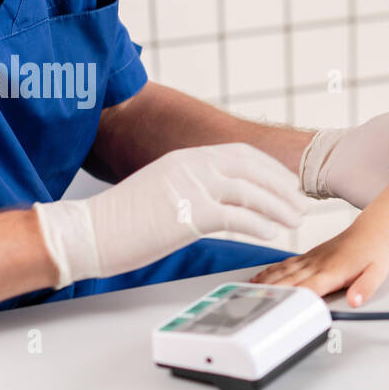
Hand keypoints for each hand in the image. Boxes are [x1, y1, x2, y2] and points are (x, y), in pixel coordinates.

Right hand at [34, 143, 309, 288]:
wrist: (86, 232)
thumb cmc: (121, 220)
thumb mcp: (160, 190)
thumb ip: (189, 187)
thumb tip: (216, 201)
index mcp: (186, 158)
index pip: (240, 154)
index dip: (270, 169)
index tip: (288, 184)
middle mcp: (191, 166)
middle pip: (252, 169)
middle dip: (282, 186)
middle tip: (302, 203)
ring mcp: (189, 188)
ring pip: (250, 192)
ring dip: (278, 207)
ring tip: (295, 221)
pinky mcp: (186, 214)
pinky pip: (235, 217)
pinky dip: (259, 224)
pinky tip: (272, 234)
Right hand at [250, 215, 388, 306]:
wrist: (371, 230)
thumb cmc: (373, 254)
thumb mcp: (377, 274)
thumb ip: (365, 289)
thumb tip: (355, 301)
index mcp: (332, 272)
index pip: (309, 289)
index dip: (294, 300)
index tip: (280, 311)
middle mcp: (317, 265)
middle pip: (289, 282)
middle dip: (271, 294)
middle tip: (252, 306)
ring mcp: (310, 260)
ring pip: (282, 272)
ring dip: (265, 283)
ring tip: (247, 294)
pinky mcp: (308, 256)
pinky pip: (284, 264)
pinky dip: (269, 272)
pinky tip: (258, 279)